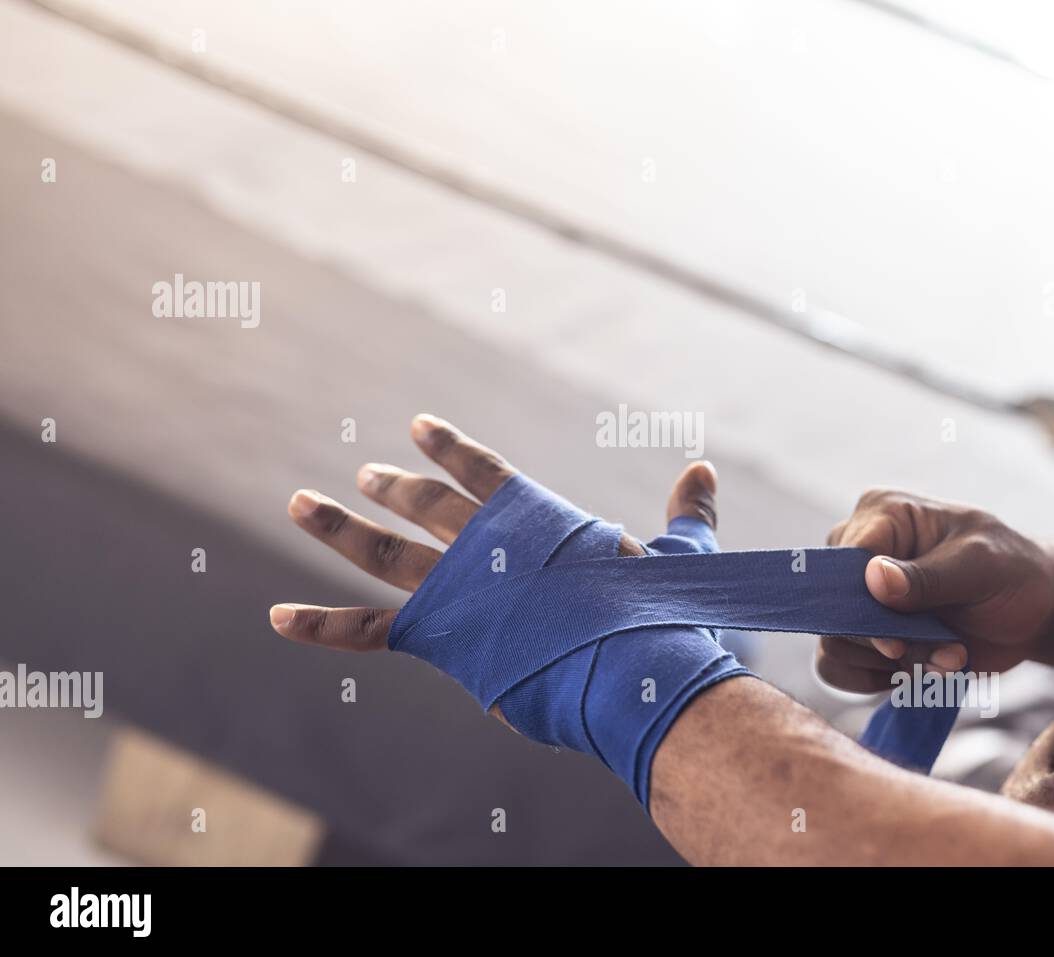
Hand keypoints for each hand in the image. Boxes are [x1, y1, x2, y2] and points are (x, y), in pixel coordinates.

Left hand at [268, 414, 720, 722]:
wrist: (632, 663)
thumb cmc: (660, 611)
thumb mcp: (675, 553)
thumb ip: (684, 512)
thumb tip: (704, 470)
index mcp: (535, 518)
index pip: (483, 469)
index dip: (450, 445)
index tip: (421, 425)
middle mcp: (485, 543)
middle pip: (426, 504)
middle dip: (395, 488)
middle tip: (367, 476)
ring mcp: (455, 586)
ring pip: (383, 550)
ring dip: (339, 527)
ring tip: (301, 503)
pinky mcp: (437, 636)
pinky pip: (365, 629)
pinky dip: (320, 623)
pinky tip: (277, 614)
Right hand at [818, 489, 1053, 690]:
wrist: (1032, 614)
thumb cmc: (1010, 571)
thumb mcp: (981, 565)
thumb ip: (929, 576)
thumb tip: (874, 580)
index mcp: (882, 514)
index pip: (843, 561)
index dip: (861, 605)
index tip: (896, 641)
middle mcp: (857, 552)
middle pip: (832, 609)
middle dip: (889, 643)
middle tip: (948, 652)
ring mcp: (857, 597)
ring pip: (835, 645)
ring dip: (896, 666)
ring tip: (950, 658)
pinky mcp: (862, 636)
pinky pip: (837, 669)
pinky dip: (880, 681)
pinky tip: (924, 671)